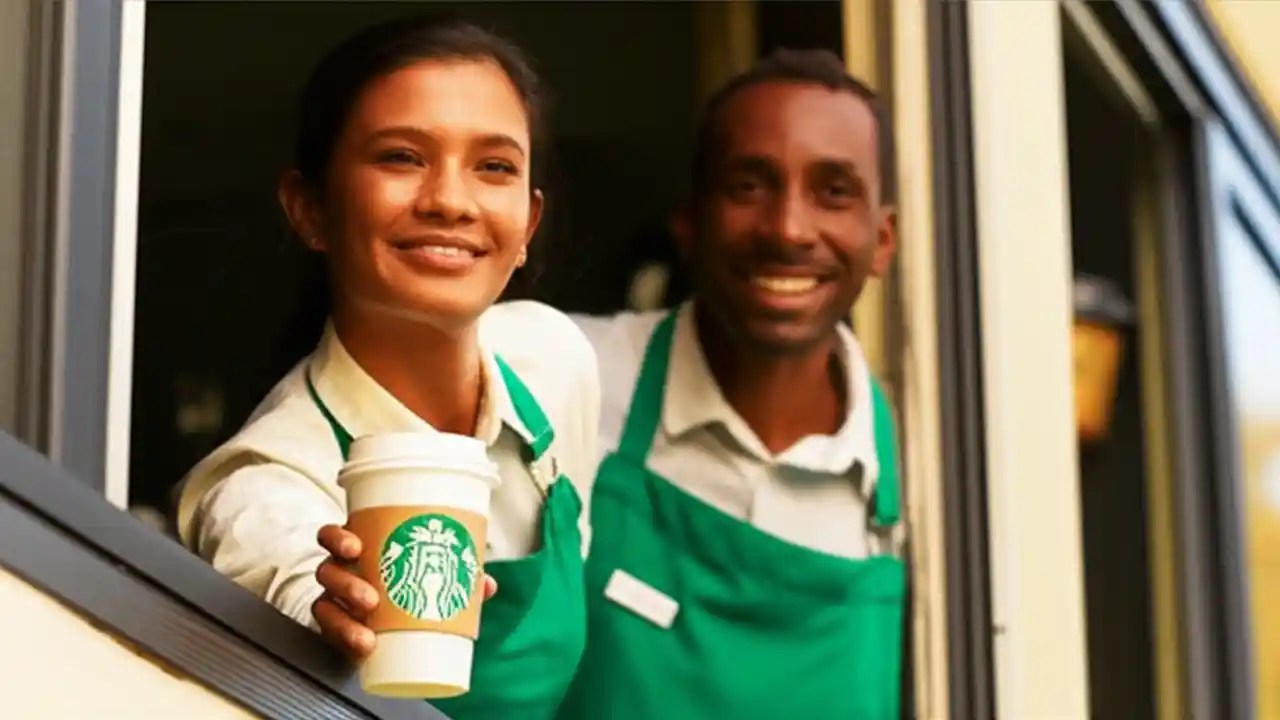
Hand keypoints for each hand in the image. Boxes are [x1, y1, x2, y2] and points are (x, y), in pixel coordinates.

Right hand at [312, 524, 497, 659]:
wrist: (387, 622)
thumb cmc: (405, 584)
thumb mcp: (429, 575)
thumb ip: (457, 577)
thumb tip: (486, 584)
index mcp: (358, 550)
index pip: (332, 536)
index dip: (337, 538)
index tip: (355, 547)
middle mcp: (340, 572)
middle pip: (328, 570)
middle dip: (347, 584)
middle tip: (371, 600)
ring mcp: (335, 600)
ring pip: (325, 602)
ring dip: (345, 619)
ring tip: (368, 633)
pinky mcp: (336, 627)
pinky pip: (330, 632)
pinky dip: (345, 639)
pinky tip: (365, 646)